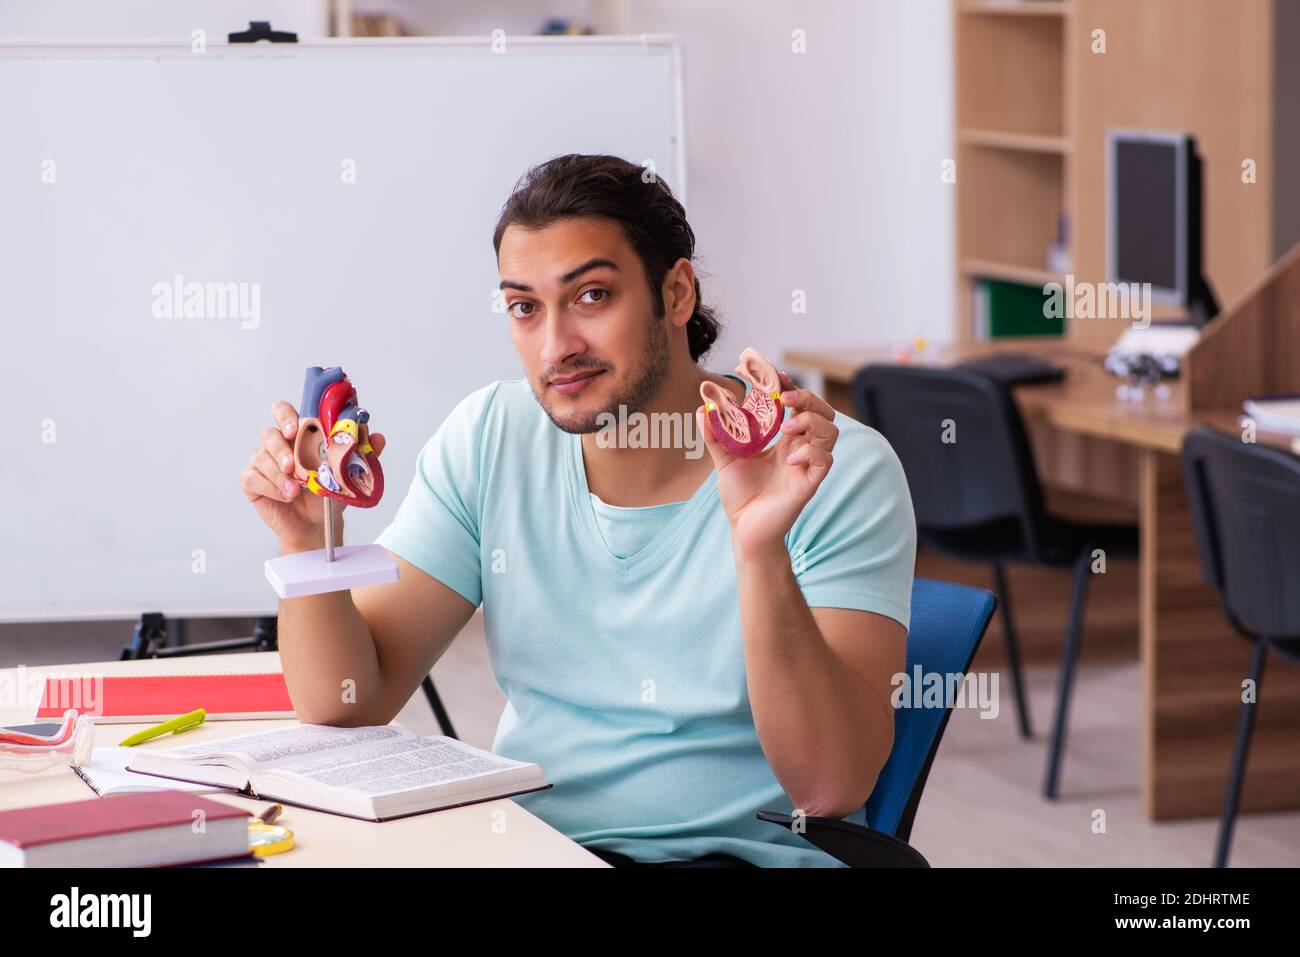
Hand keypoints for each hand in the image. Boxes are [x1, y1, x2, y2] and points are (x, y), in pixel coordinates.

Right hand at [241, 400, 385, 552]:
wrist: (318, 524)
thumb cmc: (329, 494)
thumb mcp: (349, 473)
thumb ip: (361, 453)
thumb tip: (377, 437)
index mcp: (299, 435)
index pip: (284, 412)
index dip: (286, 416)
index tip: (294, 428)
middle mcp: (278, 445)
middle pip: (268, 433)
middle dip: (279, 446)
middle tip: (291, 463)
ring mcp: (263, 463)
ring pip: (261, 456)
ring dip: (278, 473)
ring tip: (295, 489)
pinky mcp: (252, 482)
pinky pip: (252, 477)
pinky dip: (270, 487)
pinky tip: (286, 496)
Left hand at [696, 371, 838, 557]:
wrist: (744, 529)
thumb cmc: (740, 495)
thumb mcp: (724, 460)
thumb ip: (716, 434)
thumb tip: (703, 407)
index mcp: (785, 440)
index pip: (799, 406)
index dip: (793, 388)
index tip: (778, 377)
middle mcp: (800, 449)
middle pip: (823, 413)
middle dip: (809, 399)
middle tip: (786, 398)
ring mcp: (807, 465)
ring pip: (831, 432)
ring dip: (810, 422)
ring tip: (787, 429)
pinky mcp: (810, 483)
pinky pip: (825, 459)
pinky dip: (810, 451)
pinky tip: (790, 459)